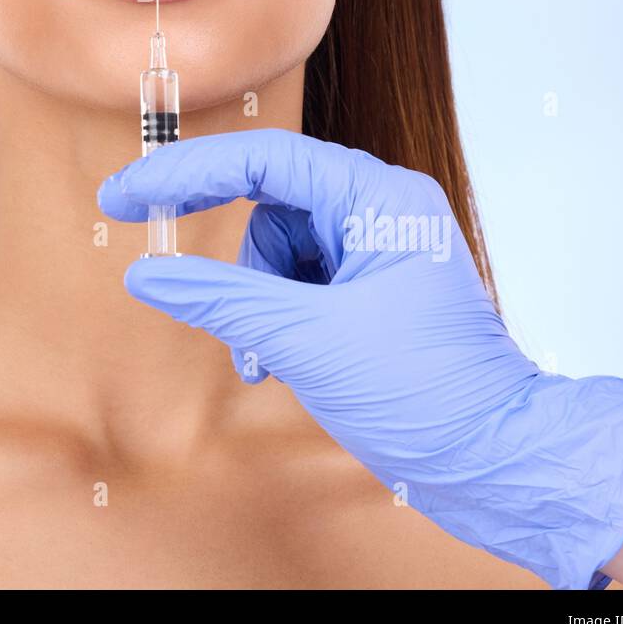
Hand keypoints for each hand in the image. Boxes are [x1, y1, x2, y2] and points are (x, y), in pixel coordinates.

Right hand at [98, 127, 622, 590]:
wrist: (497, 463)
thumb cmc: (428, 395)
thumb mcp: (305, 340)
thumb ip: (220, 299)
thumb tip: (147, 274)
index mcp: (378, 198)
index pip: (264, 160)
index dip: (185, 172)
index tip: (125, 195)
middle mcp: (380, 211)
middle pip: (269, 204)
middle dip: (230, 255)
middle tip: (154, 251)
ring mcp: (376, 251)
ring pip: (277, 250)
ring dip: (254, 301)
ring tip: (266, 357)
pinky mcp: (370, 291)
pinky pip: (297, 283)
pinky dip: (274, 318)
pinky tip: (278, 362)